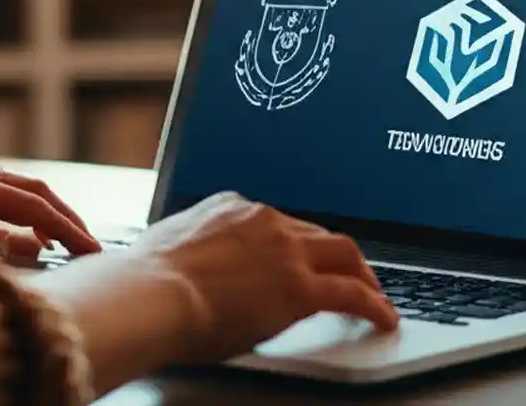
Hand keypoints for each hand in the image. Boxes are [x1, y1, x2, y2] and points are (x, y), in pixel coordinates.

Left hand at [0, 162, 101, 255]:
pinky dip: (18, 215)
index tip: (92, 250)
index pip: (29, 203)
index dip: (64, 227)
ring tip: (65, 243)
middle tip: (91, 246)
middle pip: (28, 187)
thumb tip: (25, 243)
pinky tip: (21, 238)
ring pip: (12, 190)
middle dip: (63, 216)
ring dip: (42, 215)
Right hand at [28, 191, 396, 394]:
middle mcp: (262, 219)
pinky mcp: (300, 286)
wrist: (147, 294)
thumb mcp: (166, 249)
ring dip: (363, 274)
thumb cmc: (142, 281)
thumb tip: (183, 270)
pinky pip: (352, 293)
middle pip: (315, 233)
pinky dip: (375, 304)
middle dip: (333, 254)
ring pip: (344, 253)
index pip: (275, 221)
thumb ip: (188, 252)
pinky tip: (383, 318)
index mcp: (229, 207)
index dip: (292, 242)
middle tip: (348, 273)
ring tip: (374, 295)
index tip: (296, 256)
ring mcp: (285, 250)